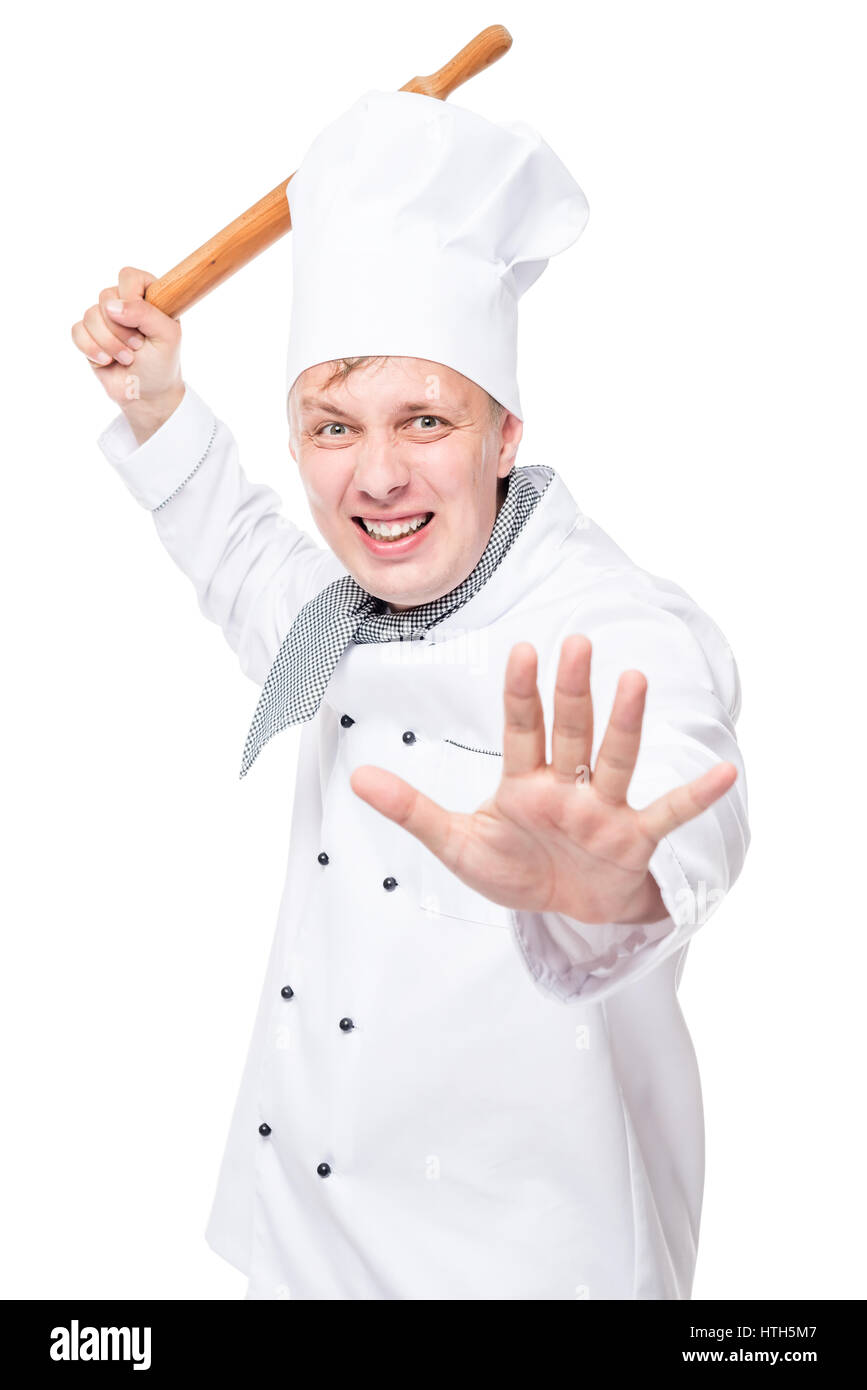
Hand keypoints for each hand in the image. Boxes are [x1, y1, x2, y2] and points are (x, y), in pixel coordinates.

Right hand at [71, 266, 183, 441]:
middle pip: (105, 297)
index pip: (128, 276)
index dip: (130, 297)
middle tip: (137, 347)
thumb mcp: (167, 337)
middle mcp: (123, 302)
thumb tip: (111, 306)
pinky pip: (77, 331)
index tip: (141, 323)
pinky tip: (106, 361)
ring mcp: (104, 318)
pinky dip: (92, 349)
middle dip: (121, 329)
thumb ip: (146, 313)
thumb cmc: (161, 362)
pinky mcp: (88, 334)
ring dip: (109, 343)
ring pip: (90, 315)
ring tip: (126, 358)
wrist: (146, 394)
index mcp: (146, 295)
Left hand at [349, 635, 737, 926]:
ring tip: (635, 681)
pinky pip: (667, 815)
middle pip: (570, 731)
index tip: (522, 651)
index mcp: (524, 782)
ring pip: (616, 760)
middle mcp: (567, 786)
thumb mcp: (457, 845)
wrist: (564, 914)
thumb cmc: (516, 870)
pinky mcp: (633, 841)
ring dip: (626, 724)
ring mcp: (604, 810)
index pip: (521, 729)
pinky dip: (694, 796)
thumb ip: (412, 810)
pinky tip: (723, 771)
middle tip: (576, 643)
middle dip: (571, 690)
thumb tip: (358, 777)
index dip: (521, 693)